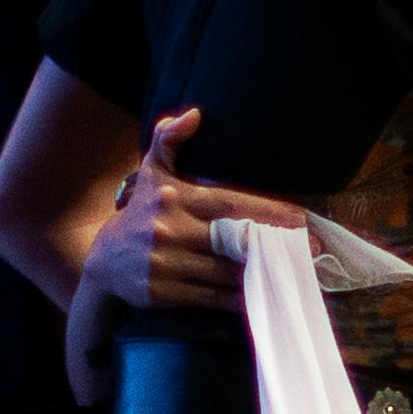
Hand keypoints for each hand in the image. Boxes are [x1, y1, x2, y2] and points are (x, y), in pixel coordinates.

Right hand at [64, 108, 314, 405]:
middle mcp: (169, 231)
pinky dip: (238, 298)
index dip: (266, 210)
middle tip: (310, 247)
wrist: (102, 262)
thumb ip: (169, 140)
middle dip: (272, 245)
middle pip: (232, 240)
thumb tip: (194, 115)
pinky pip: (212, 298)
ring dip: (260, 274)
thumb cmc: (140, 212)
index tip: (299, 217)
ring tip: (293, 271)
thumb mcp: (151, 172)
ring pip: (226, 272)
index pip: (229, 204)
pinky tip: (263, 294)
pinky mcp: (164, 294)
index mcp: (174, 199)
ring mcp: (166, 265)